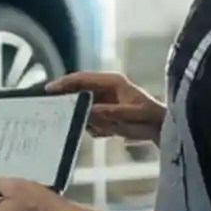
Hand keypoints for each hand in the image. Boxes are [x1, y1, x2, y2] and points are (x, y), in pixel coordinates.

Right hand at [45, 71, 165, 142]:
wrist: (161, 128)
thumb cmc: (150, 118)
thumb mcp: (131, 115)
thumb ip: (110, 112)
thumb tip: (89, 111)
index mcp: (112, 82)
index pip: (82, 78)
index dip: (64, 83)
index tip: (49, 90)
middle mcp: (106, 88)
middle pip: (79, 91)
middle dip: (71, 104)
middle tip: (56, 113)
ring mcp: (105, 99)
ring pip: (83, 108)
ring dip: (89, 121)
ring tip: (104, 128)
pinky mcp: (105, 111)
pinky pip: (91, 119)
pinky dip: (95, 127)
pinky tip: (109, 132)